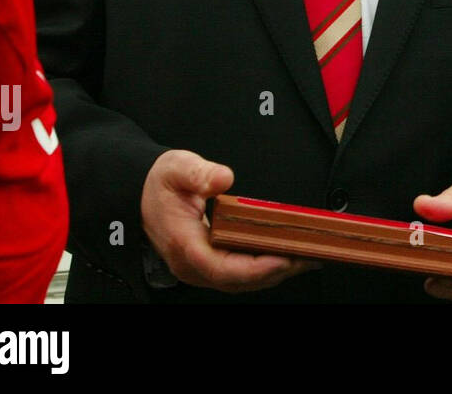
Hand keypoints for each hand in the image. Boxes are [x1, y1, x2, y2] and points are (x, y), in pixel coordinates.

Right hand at [140, 149, 317, 292]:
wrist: (142, 193)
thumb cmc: (160, 184)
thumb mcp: (177, 169)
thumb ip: (199, 173)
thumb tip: (223, 178)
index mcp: (184, 245)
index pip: (223, 268)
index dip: (256, 267)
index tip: (283, 258)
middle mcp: (191, 265)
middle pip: (238, 280)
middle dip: (276, 271)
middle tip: (309, 256)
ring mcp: (199, 268)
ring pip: (241, 282)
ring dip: (274, 272)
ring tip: (306, 257)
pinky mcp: (208, 264)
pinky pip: (239, 274)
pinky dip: (264, 268)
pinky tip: (286, 256)